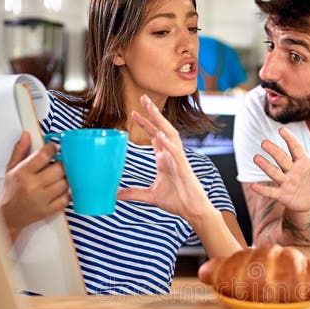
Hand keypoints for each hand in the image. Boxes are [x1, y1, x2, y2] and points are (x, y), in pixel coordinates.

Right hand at [0, 132, 69, 242]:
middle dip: (62, 164)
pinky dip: (67, 193)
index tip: (55, 148)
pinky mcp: (49, 210)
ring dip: (65, 179)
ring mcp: (42, 199)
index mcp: (23, 173)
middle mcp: (33, 185)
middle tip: (60, 164)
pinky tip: (61, 190)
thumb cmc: (11, 192)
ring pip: (65, 183)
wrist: (8, 216)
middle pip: (59, 169)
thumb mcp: (11, 169)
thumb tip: (27, 135)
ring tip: (60, 177)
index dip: (53, 148)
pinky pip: (67, 198)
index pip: (44, 155)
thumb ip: (20, 151)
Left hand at [117, 95, 211, 222]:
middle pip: (162, 129)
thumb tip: (116, 195)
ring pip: (170, 134)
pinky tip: (159, 134)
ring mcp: (178, 159)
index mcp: (164, 159)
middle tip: (143, 98)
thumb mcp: (151, 196)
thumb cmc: (177, 201)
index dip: (145, 123)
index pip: (154, 136)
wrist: (193, 211)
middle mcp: (171, 155)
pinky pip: (176, 152)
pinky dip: (167, 143)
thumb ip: (134, 193)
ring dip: (160, 121)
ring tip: (151, 108)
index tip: (133, 113)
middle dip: (152, 113)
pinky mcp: (183, 168)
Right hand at [251, 126, 309, 213]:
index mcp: (302, 161)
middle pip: (282, 159)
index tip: (281, 130)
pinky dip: (263, 189)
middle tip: (264, 143)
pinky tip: (253, 186)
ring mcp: (285, 182)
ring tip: (256, 158)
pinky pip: (271, 191)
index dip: (289, 140)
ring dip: (265, 166)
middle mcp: (291, 169)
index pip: (295, 148)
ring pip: (274, 173)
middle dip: (274, 151)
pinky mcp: (282, 194)